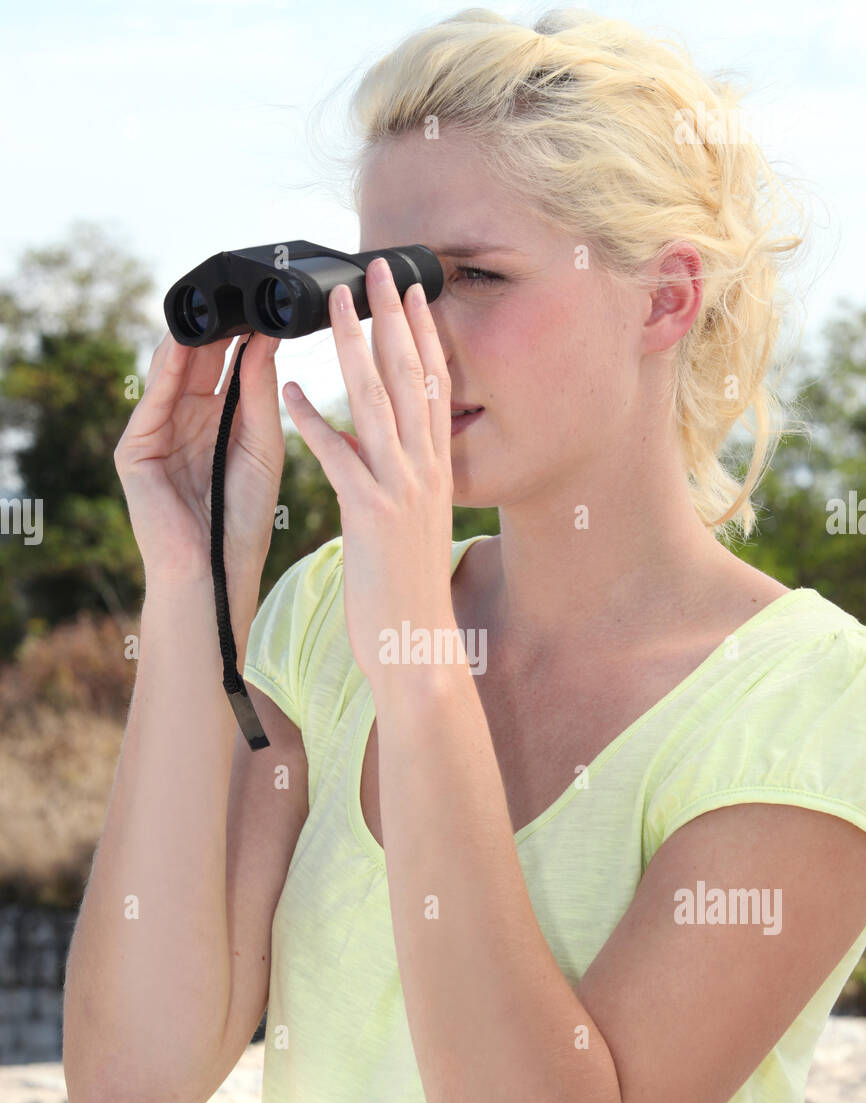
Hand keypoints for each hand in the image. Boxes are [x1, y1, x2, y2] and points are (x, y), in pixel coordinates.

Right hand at [114, 329, 284, 594]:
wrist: (215, 571)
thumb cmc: (243, 519)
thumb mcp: (263, 446)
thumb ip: (261, 393)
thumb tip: (265, 339)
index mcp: (221, 421)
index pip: (229, 365)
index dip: (243, 334)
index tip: (267, 303)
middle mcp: (188, 419)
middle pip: (199, 361)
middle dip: (217, 327)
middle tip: (240, 291)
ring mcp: (158, 431)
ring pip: (171, 373)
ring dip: (190, 340)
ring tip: (213, 305)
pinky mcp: (135, 447)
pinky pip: (150, 400)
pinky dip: (165, 371)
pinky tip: (183, 345)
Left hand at [282, 259, 455, 692]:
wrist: (418, 646)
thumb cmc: (409, 592)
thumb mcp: (412, 524)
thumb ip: (395, 477)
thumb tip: (371, 444)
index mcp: (436, 471)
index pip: (433, 387)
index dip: (423, 334)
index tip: (411, 290)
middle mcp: (424, 471)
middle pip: (409, 379)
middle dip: (393, 318)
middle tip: (378, 267)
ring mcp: (400, 491)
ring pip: (376, 404)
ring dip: (354, 348)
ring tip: (336, 304)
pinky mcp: (370, 515)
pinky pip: (337, 458)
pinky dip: (312, 422)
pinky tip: (287, 392)